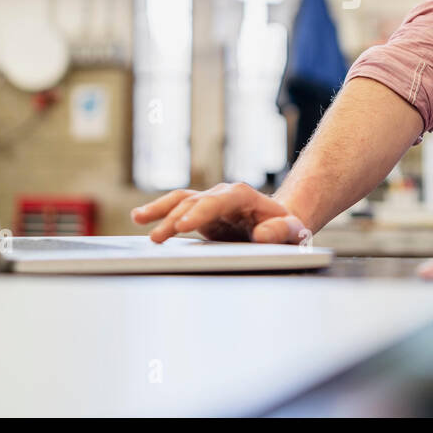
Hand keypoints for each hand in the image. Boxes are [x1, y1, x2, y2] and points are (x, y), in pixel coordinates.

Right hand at [130, 182, 310, 244]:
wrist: (281, 225)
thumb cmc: (288, 230)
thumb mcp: (293, 232)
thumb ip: (280, 232)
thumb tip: (261, 236)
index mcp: (243, 196)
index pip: (218, 201)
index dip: (200, 213)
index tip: (184, 226)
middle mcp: (222, 194)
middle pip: (194, 202)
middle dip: (174, 218)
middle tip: (158, 237)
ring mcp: (209, 202)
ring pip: (180, 201)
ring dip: (160, 210)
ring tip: (138, 219)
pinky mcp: (200, 213)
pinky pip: (177, 209)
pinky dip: (158, 211)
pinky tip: (139, 217)